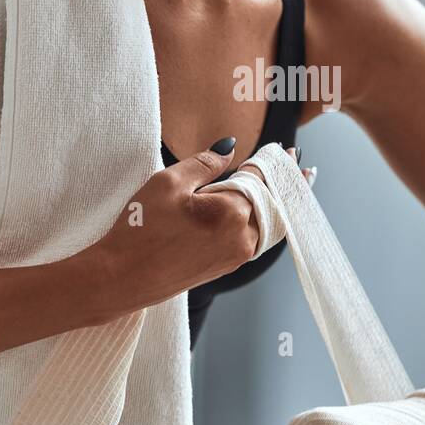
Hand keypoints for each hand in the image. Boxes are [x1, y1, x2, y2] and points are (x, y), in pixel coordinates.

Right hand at [92, 141, 310, 319]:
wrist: (123, 277)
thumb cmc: (140, 229)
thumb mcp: (169, 182)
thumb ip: (205, 163)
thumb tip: (230, 147)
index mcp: (232, 211)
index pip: (261, 178)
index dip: (274, 162)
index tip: (289, 151)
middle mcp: (242, 236)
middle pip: (273, 203)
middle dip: (284, 183)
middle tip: (301, 168)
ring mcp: (237, 255)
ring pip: (269, 225)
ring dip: (279, 204)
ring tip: (290, 189)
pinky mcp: (227, 266)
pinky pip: (256, 238)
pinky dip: (265, 221)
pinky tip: (264, 213)